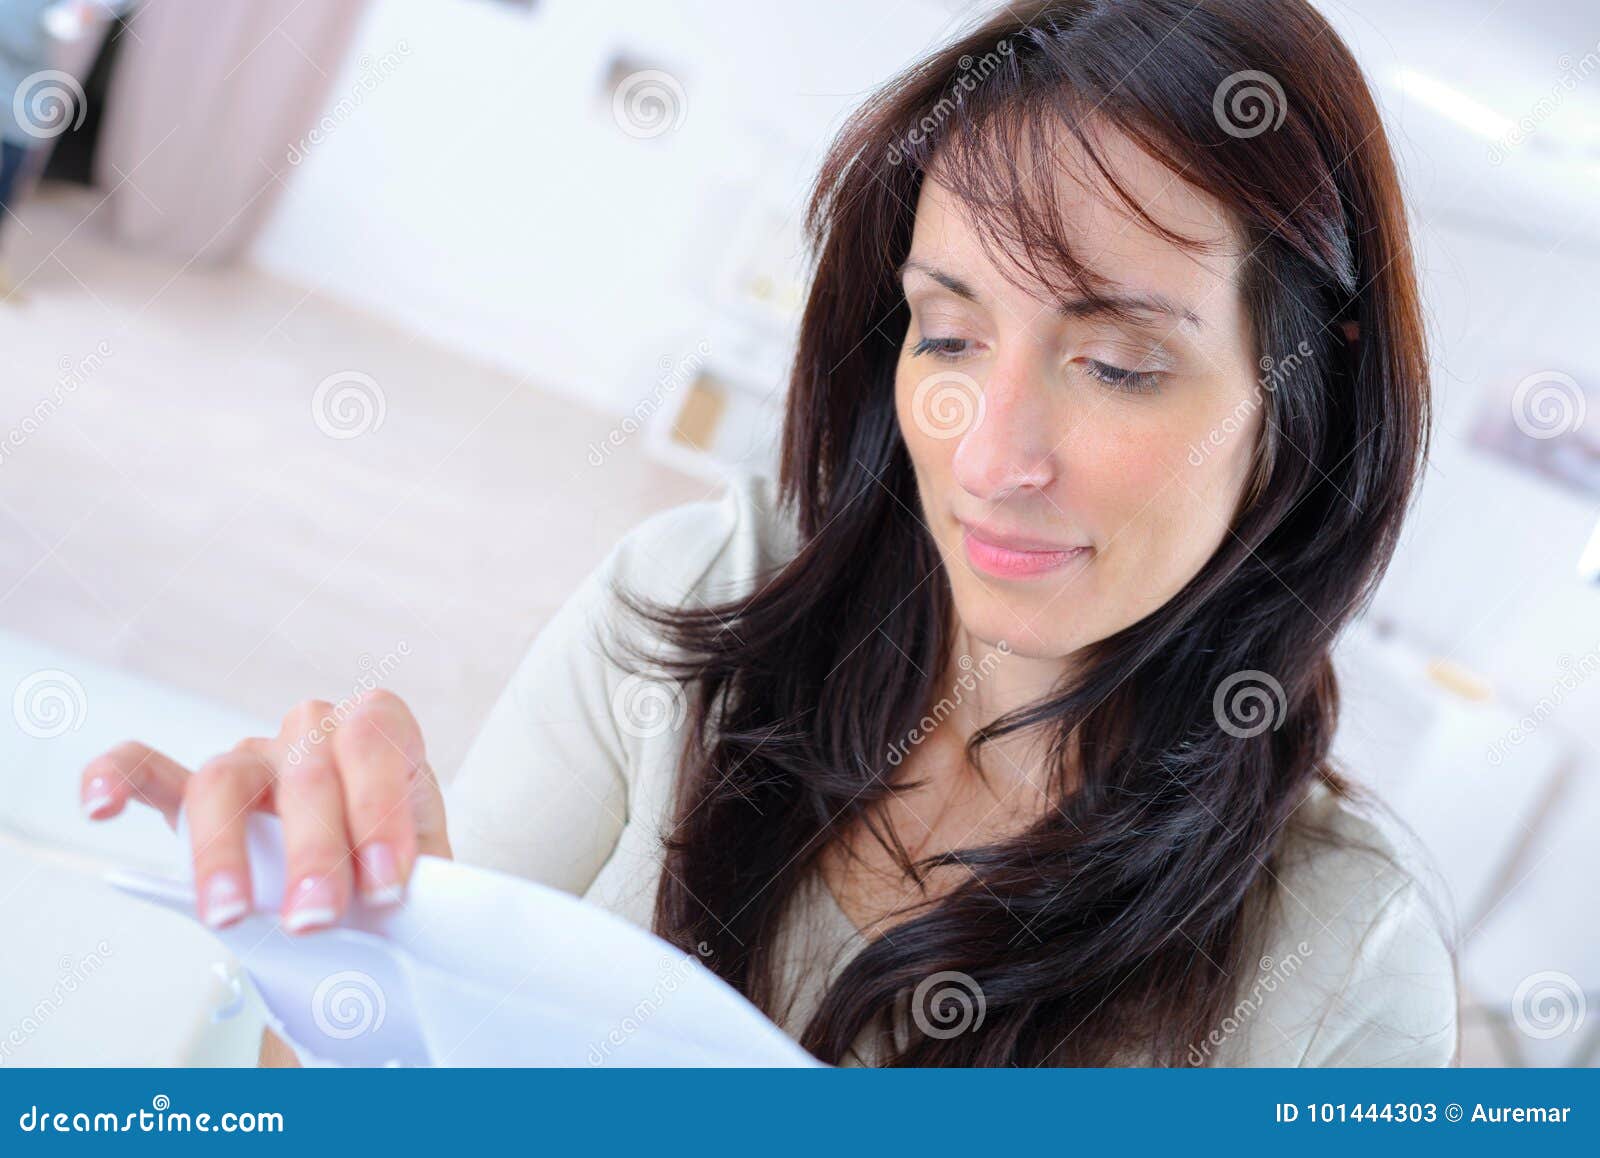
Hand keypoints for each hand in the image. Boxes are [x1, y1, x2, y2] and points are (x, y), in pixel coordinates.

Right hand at [80, 692, 450, 932]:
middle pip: (305, 773)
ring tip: (229, 915)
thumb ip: (419, 879)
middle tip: (315, 919)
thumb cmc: (392, 862)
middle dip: (312, 851)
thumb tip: (405, 914)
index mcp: (378, 734)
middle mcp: (311, 733)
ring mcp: (251, 758)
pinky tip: (100, 806)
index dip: (380, 811)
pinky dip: (116, 778)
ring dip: (225, 849)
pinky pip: (145, 767)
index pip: (376, 744)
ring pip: (225, 779)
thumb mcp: (424, 865)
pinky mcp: (191, 792)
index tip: (387, 885)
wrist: (364, 877)